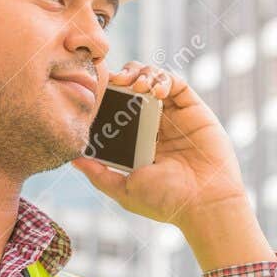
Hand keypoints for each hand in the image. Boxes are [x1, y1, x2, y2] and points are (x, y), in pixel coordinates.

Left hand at [71, 62, 246, 227]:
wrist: (205, 203)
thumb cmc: (166, 201)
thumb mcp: (123, 189)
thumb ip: (98, 173)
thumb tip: (72, 159)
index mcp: (137, 141)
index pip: (117, 107)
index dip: (106, 95)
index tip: (95, 91)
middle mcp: (155, 124)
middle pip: (133, 86)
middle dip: (122, 77)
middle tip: (115, 81)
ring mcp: (175, 115)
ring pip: (153, 78)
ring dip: (142, 73)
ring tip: (137, 85)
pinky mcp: (194, 108)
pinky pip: (176, 82)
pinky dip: (164, 78)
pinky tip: (155, 90)